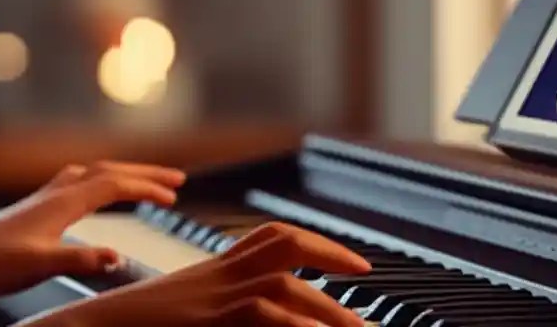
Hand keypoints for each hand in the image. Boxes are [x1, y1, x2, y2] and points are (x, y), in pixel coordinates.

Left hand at [0, 161, 183, 302]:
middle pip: (109, 171)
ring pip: (93, 174)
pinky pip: (78, 183)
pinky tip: (95, 194)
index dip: (147, 187)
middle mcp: (56, 192)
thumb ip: (81, 259)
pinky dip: (99, 182)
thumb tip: (117, 257)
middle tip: (175, 178)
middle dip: (143, 173)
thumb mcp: (41, 264)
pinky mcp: (35, 207)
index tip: (174, 194)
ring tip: (143, 182)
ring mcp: (44, 197)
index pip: (115, 185)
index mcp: (62, 201)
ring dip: (122, 174)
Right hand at [28, 222, 371, 326]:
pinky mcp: (203, 320)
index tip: (353, 262)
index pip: (270, 238)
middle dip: (333, 255)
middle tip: (369, 281)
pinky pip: (260, 315)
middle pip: (283, 244)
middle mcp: (213, 277)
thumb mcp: (188, 318)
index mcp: (211, 273)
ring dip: (329, 310)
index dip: (316, 242)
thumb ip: (226, 316)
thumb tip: (268, 319)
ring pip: (282, 285)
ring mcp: (208, 298)